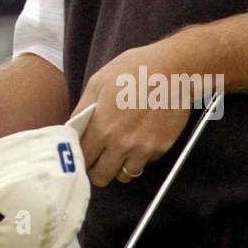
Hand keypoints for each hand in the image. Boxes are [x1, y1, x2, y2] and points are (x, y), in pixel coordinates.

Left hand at [75, 41, 193, 188]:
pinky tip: (140, 138)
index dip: (80, 157)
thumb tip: (74, 128)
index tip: (82, 153)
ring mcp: (143, 149)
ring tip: (120, 149)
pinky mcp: (161, 148)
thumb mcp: (98, 82)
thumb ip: (83, 109)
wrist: (172, 70)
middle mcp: (122, 144)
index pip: (83, 158)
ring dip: (119, 166)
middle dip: (96, 169)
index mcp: (102, 128)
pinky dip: (139, 157)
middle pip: (101, 176)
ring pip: (124, 175)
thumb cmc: (133, 71)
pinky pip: (144, 163)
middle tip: (98, 157)